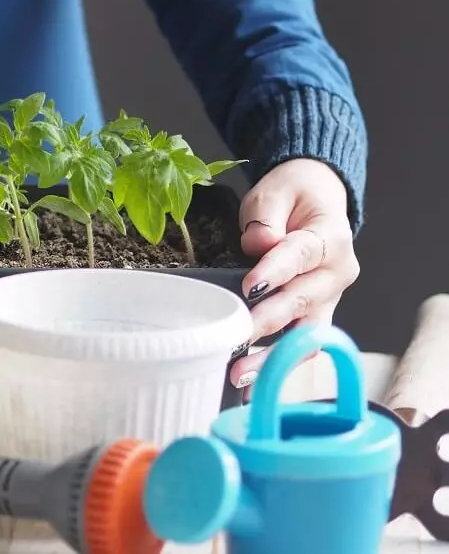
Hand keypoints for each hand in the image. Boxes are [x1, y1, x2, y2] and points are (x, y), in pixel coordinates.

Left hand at [229, 158, 360, 390]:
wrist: (316, 202)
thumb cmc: (291, 197)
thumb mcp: (273, 194)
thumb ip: (265, 218)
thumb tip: (259, 246)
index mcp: (331, 236)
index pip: (302, 255)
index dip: (277, 271)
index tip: (250, 286)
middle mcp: (336, 273)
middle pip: (303, 300)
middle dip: (268, 321)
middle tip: (236, 337)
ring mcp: (329, 298)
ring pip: (306, 333)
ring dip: (273, 355)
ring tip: (238, 372)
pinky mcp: (316, 315)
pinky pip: (301, 343)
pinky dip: (277, 362)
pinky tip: (249, 379)